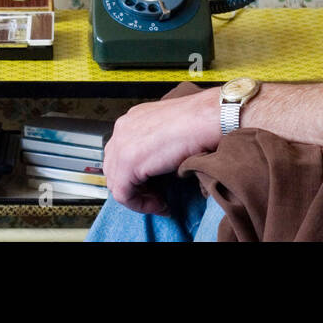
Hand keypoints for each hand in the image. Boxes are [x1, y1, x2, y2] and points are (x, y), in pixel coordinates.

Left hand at [102, 87, 221, 213]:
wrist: (208, 118)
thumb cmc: (200, 121)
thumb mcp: (170, 130)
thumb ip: (156, 144)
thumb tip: (157, 166)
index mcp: (133, 118)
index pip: (120, 153)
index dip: (135, 175)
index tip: (154, 186)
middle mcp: (123, 128)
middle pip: (114, 168)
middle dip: (134, 187)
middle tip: (156, 196)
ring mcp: (122, 144)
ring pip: (117, 183)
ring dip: (138, 198)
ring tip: (160, 201)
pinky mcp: (128, 162)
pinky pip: (124, 194)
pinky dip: (141, 205)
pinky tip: (160, 204)